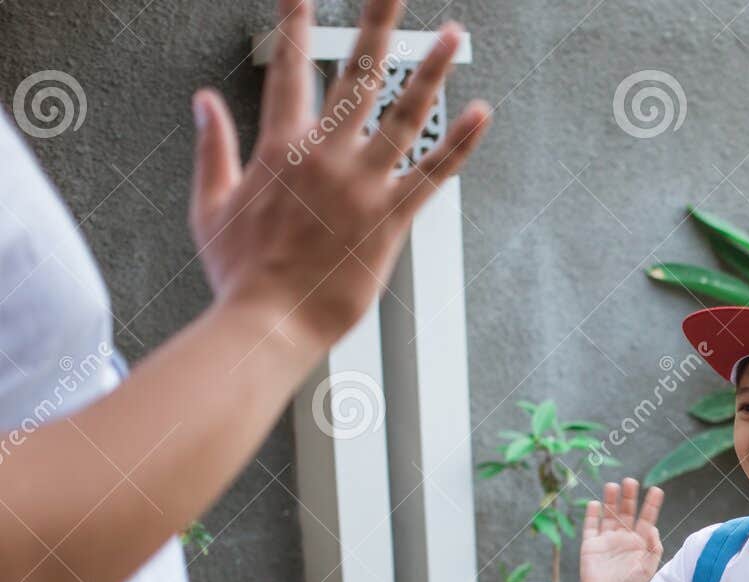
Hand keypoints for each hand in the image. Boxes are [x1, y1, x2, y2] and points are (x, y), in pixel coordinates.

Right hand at [188, 0, 491, 348]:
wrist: (267, 322)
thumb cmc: (239, 273)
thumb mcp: (209, 204)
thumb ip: (212, 147)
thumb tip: (204, 103)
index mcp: (279, 148)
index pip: (289, 70)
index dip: (297, 26)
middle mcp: (325, 155)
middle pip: (355, 74)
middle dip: (376, 24)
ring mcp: (361, 184)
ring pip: (403, 112)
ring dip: (432, 68)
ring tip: (453, 32)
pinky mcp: (391, 218)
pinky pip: (433, 172)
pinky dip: (460, 142)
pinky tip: (481, 112)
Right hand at [581, 478, 664, 581]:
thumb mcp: (647, 569)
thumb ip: (654, 549)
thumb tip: (654, 528)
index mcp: (639, 542)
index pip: (647, 518)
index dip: (651, 504)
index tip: (657, 489)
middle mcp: (623, 537)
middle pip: (627, 512)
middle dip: (629, 497)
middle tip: (631, 481)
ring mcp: (606, 539)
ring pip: (609, 514)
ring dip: (611, 500)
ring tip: (613, 485)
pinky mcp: (590, 544)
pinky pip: (590, 526)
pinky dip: (592, 514)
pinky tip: (595, 503)